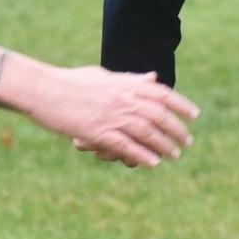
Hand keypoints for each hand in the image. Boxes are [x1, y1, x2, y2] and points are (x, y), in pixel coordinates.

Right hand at [21, 65, 197, 166]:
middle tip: (188, 141)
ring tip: (175, 155)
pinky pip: (126, 146)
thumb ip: (130, 79)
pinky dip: (142, 155)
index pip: (161, 94)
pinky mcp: (98, 132)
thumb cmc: (70, 81)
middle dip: (176, 130)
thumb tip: (152, 78)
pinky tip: (153, 163)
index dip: (181, 104)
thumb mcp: (103, 75)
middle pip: (158, 116)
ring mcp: (111, 116)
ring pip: (146, 133)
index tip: (194, 115)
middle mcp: (122, 99)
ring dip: (164, 145)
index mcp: (124, 84)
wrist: (43, 89)